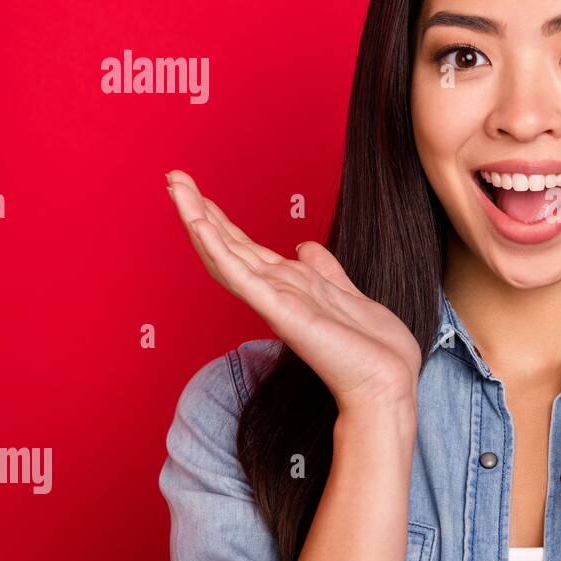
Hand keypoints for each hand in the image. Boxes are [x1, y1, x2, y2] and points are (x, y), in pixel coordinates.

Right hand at [165, 169, 421, 422]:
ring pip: (227, 255)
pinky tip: (200, 225)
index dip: (220, 219)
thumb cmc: (371, 349)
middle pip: (228, 245)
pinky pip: (242, 277)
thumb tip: (304, 246)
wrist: (386, 383)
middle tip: (173, 177)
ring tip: (176, 187)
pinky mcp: (280, 312)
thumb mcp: (348, 295)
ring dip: (200, 219)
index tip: (196, 189)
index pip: (245, 247)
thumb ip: (324, 271)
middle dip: (199, 210)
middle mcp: (276, 292)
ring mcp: (275, 302)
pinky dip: (219, 250)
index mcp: (290, 286)